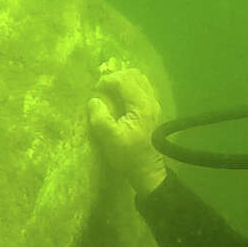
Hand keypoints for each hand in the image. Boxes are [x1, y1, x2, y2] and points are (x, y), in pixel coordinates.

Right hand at [87, 68, 168, 194]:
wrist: (148, 172)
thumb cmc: (129, 157)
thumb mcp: (110, 140)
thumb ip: (100, 118)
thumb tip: (94, 100)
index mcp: (142, 106)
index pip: (124, 80)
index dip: (106, 81)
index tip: (95, 92)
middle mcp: (151, 101)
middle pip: (133, 75)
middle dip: (115, 78)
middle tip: (101, 90)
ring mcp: (154, 104)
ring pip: (139, 80)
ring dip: (122, 82)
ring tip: (109, 94)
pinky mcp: (153, 110)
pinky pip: (142, 89)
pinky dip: (129, 89)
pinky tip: (119, 101)